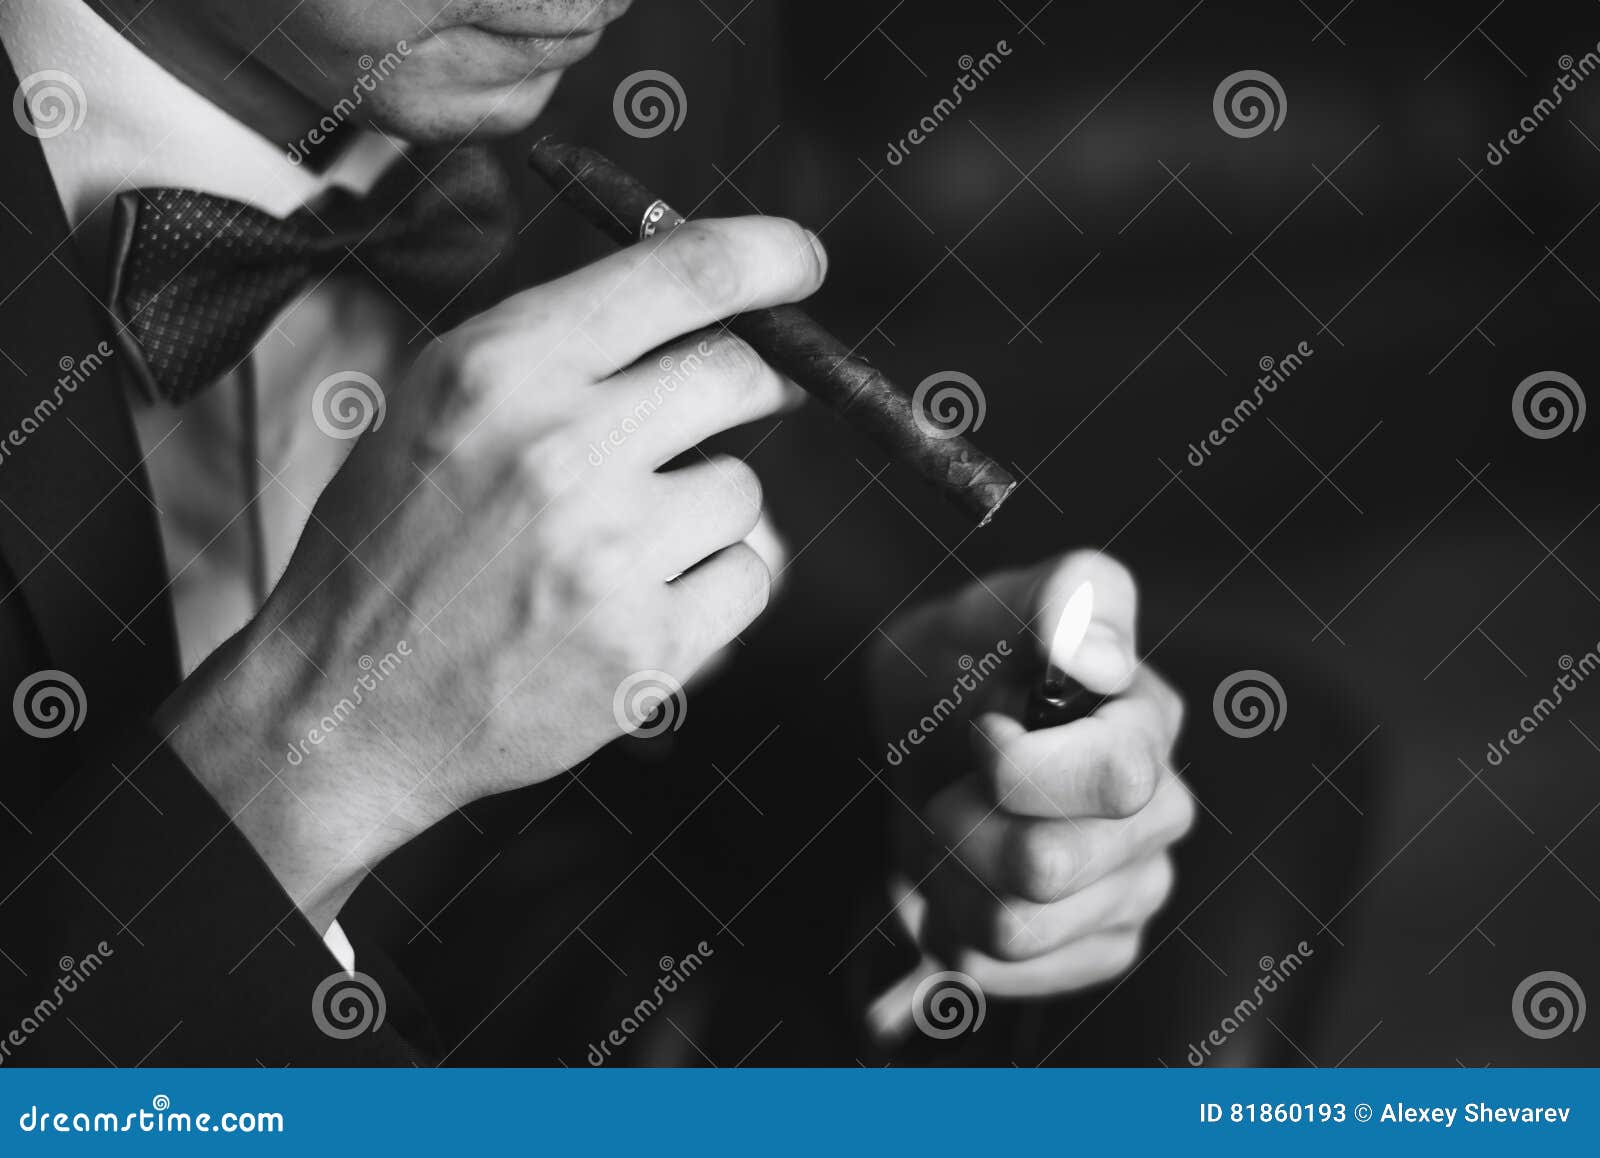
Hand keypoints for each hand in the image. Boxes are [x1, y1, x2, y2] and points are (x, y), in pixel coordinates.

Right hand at [158, 216, 827, 928]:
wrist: (345, 705)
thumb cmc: (392, 548)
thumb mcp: (435, 407)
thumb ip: (556, 350)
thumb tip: (703, 306)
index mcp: (501, 369)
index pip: (680, 277)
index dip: (764, 258)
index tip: (799, 262)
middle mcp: (561, 448)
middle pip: (738, 376)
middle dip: (753, 387)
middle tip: (739, 404)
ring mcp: (608, 552)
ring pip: (741, 489)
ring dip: (704, 511)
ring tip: (619, 545)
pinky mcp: (645, 644)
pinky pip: (747, 577)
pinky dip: (710, 587)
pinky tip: (636, 602)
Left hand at [867, 551, 1191, 1004]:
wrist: (917, 743)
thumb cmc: (953, 669)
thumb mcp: (976, 612)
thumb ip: (1050, 602)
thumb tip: (1101, 660)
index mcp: (1145, 718)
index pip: (1117, 778)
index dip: (1021, 767)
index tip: (977, 730)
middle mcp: (1160, 808)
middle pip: (1048, 868)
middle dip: (959, 824)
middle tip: (947, 783)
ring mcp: (1137, 886)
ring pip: (1014, 928)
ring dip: (942, 874)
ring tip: (943, 826)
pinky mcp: (1098, 946)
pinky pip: (995, 970)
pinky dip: (945, 922)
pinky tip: (956, 874)